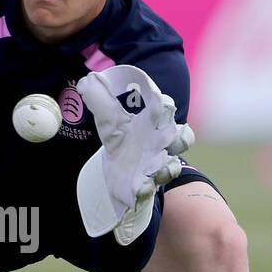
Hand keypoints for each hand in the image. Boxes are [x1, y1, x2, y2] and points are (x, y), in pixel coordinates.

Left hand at [75, 65, 194, 243]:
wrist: (119, 177)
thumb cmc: (122, 143)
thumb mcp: (110, 122)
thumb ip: (101, 102)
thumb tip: (88, 81)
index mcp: (154, 124)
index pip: (166, 110)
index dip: (164, 104)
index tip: (156, 97)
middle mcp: (161, 146)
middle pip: (182, 138)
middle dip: (179, 136)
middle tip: (168, 132)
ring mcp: (156, 167)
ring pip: (172, 167)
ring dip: (166, 167)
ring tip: (156, 167)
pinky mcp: (145, 187)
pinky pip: (152, 190)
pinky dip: (147, 189)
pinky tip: (141, 187)